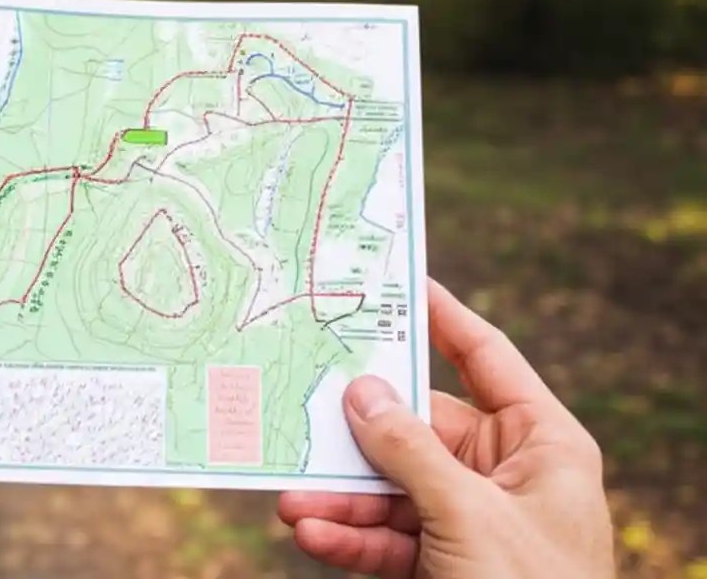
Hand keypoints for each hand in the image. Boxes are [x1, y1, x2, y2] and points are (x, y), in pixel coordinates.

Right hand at [278, 279, 613, 577]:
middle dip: (357, 436)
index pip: (487, 358)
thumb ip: (411, 451)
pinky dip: (349, 537)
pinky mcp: (441, 561)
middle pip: (417, 429)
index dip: (443, 317)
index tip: (397, 282)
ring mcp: (470, 519)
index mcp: (541, 443)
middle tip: (302, 409)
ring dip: (340, 496)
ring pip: (391, 488)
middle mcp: (505, 472)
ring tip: (291, 501)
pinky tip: (311, 535)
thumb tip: (361, 391)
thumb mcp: (471, 516)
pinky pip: (387, 537)